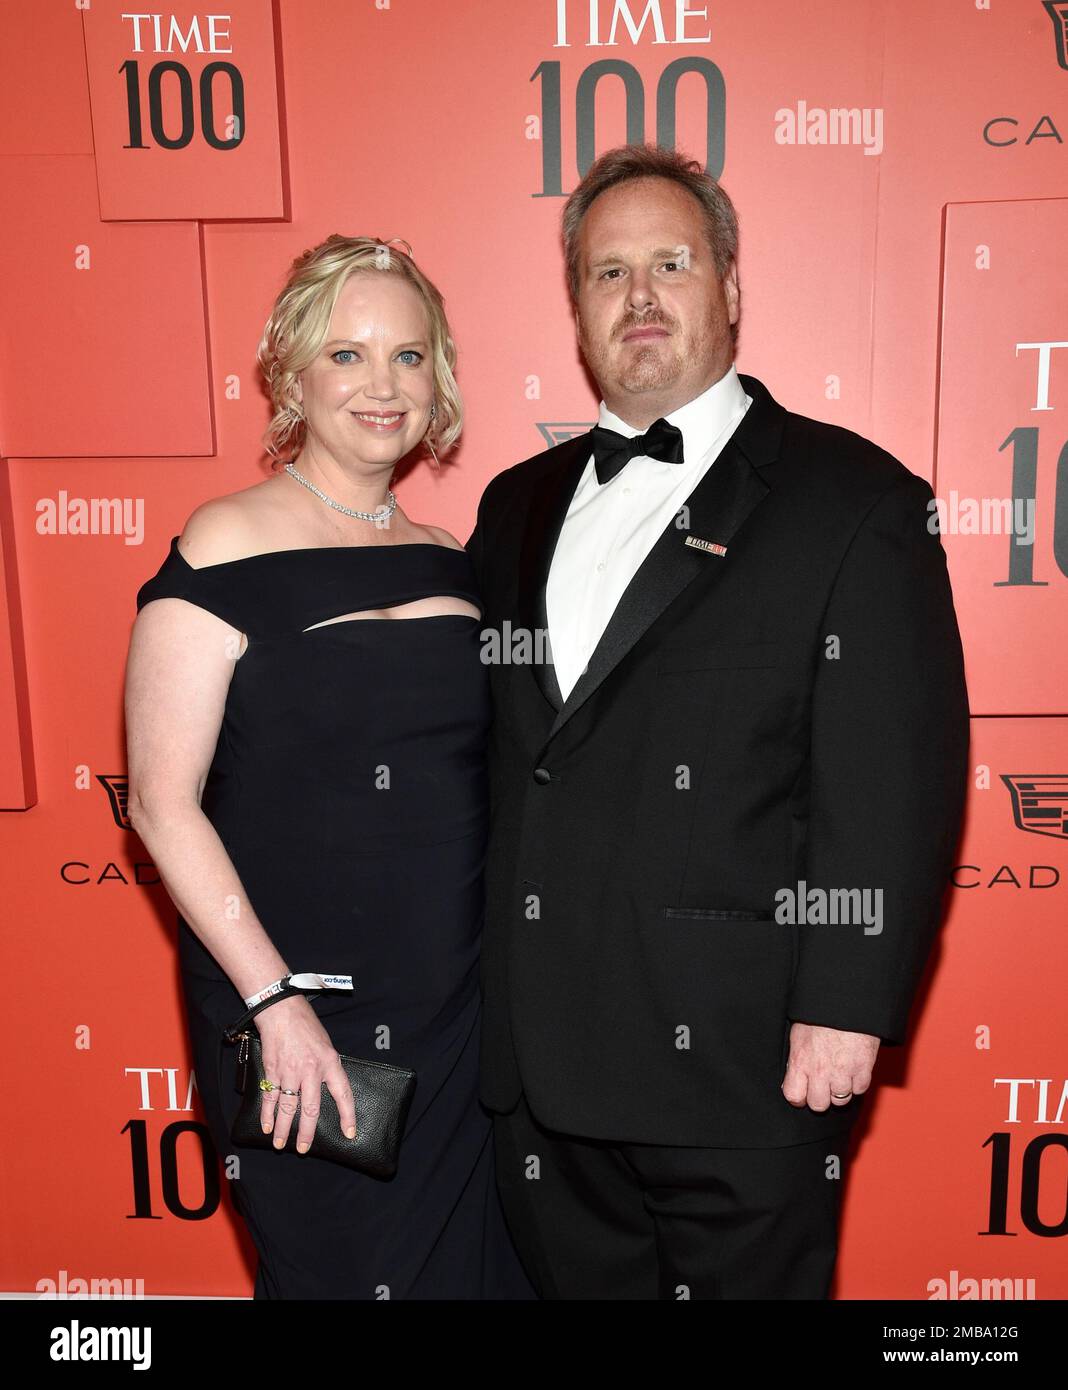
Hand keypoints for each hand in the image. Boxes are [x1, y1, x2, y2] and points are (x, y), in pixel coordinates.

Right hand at [254, 995, 357, 1152]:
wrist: (282, 1010)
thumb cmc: (306, 1025)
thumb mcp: (327, 1045)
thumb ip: (328, 1068)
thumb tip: (327, 1089)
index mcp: (330, 1063)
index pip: (343, 1094)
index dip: (347, 1115)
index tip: (349, 1133)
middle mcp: (311, 1070)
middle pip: (310, 1108)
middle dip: (307, 1132)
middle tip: (303, 1148)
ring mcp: (290, 1072)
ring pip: (288, 1107)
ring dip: (284, 1128)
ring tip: (281, 1144)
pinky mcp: (273, 1070)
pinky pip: (270, 1097)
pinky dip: (267, 1114)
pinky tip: (267, 1126)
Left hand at [780, 1022, 879, 1111]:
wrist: (846, 1000)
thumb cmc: (820, 1013)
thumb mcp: (799, 1033)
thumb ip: (798, 1058)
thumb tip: (795, 1074)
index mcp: (800, 1060)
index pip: (794, 1096)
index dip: (799, 1096)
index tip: (803, 1092)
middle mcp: (820, 1071)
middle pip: (818, 1105)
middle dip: (821, 1097)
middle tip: (824, 1085)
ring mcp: (843, 1072)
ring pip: (841, 1100)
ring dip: (840, 1090)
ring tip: (840, 1074)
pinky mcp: (863, 1069)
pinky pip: (860, 1089)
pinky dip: (857, 1083)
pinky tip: (853, 1069)